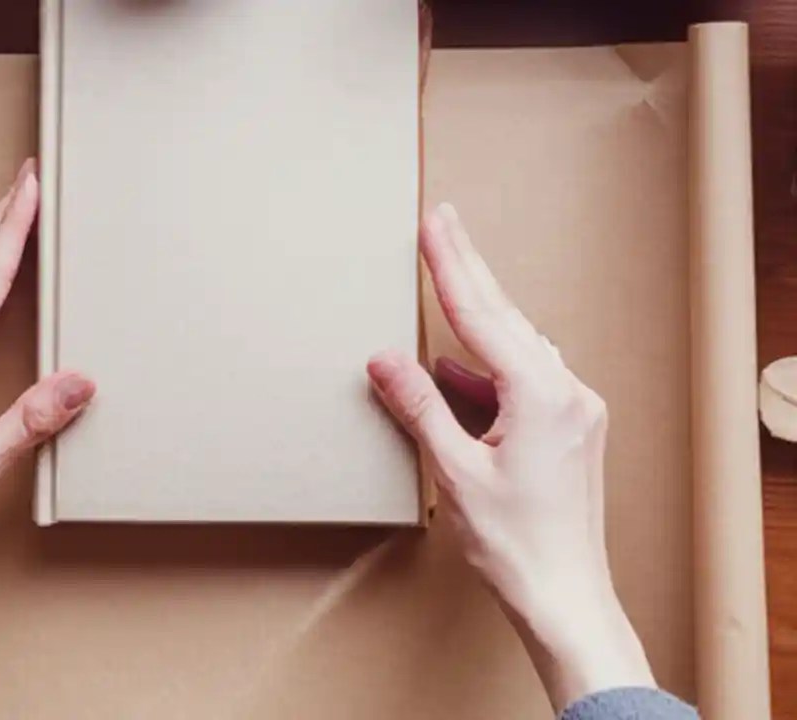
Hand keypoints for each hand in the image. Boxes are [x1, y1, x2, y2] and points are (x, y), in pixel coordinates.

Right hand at [367, 204, 654, 711]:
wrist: (565, 594)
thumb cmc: (515, 544)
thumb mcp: (453, 472)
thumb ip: (419, 407)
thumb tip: (385, 360)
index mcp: (541, 395)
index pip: (482, 317)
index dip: (451, 267)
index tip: (434, 225)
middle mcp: (568, 392)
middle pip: (506, 318)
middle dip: (470, 268)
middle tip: (445, 221)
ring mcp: (576, 410)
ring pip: (517, 347)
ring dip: (478, 320)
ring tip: (446, 284)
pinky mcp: (572, 429)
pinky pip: (526, 379)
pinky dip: (488, 370)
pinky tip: (458, 371)